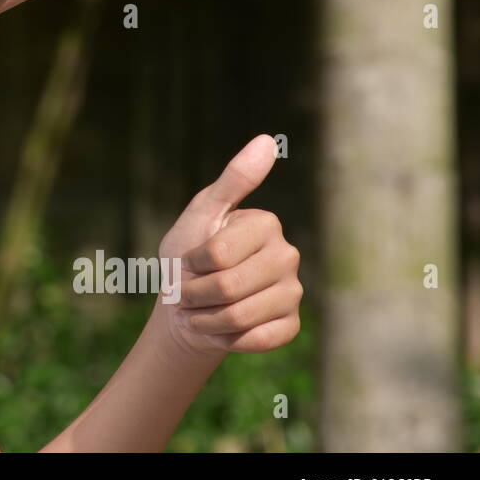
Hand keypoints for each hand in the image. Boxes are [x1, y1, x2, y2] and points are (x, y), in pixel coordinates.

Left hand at [154, 135, 302, 357]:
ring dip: (205, 319)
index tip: (186, 261)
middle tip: (186, 291)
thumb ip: (233, 180)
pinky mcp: (290, 325)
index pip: (218, 254)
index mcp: (266, 223)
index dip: (189, 264)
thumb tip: (268, 140)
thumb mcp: (200, 214)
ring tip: (199, 309)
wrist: (188, 307)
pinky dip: (226, 339)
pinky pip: (257, 339)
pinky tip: (220, 328)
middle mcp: (288, 255)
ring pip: (240, 316)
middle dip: (193, 294)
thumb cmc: (188, 256)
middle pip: (228, 286)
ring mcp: (294, 292)